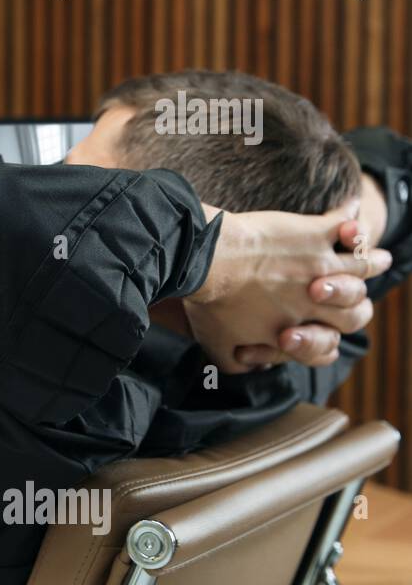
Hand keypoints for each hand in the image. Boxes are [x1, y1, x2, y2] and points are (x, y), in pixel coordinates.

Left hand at [184, 204, 391, 373]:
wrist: (207, 260)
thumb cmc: (209, 305)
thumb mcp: (219, 349)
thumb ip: (240, 363)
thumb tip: (249, 364)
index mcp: (298, 333)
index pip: (327, 349)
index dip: (312, 347)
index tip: (284, 337)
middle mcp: (318, 302)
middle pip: (358, 314)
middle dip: (351, 310)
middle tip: (325, 297)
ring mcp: (322, 266)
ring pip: (364, 271)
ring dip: (371, 265)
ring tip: (376, 259)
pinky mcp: (315, 235)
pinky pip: (346, 226)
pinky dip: (353, 225)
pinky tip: (350, 221)